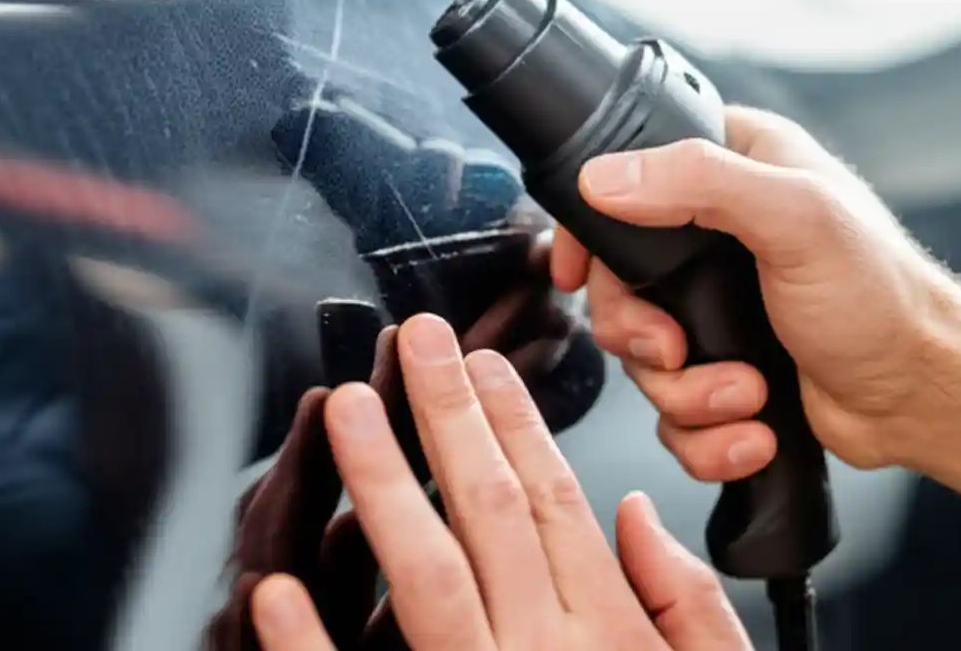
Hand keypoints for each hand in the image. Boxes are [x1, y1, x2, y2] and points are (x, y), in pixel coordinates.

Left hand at [249, 314, 749, 649]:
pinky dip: (313, 648)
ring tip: (349, 406)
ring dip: (384, 486)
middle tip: (413, 340)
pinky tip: (275, 589)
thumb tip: (632, 513)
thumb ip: (684, 603)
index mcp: (608, 635)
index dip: (516, 425)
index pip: (555, 504)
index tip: (481, 367)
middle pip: (492, 512)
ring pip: (428, 576)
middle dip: (448, 417)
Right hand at [551, 106, 960, 505]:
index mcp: (733, 170)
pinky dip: (702, 433)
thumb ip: (699, 184)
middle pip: (614, 286)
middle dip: (641, 337)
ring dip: (685, 394)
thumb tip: (604, 179)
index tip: (573, 272)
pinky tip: (750, 428)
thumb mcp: (797, 218)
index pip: (624, 180)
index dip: (586, 230)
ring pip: (638, 358)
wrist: (921, 397)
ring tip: (744, 395)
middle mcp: (714, 235)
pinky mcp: (717, 367)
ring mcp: (711, 306)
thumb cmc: (885, 299)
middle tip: (675, 350)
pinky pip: (668, 410)